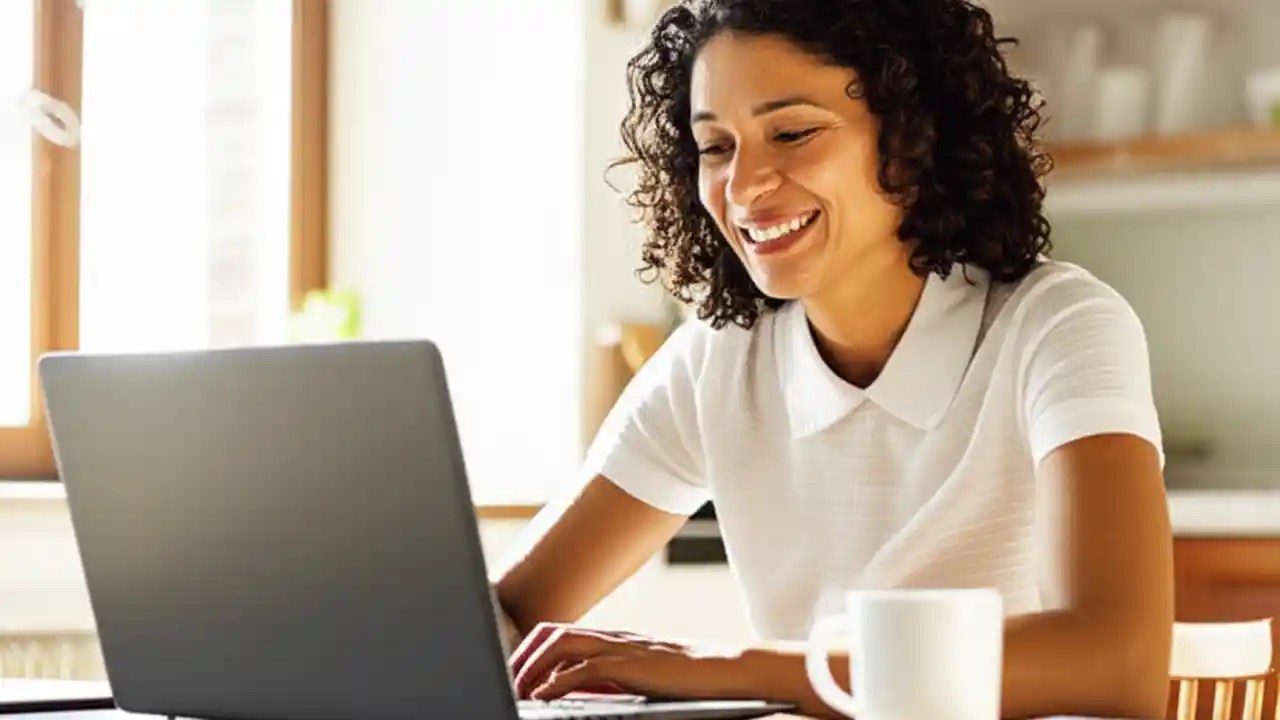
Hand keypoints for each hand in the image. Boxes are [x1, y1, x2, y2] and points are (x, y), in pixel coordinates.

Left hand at [509, 622, 741, 701]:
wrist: (728, 671)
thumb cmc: (691, 681)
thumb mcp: (644, 676)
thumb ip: (613, 678)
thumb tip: (576, 691)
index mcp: (616, 640)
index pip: (562, 633)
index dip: (533, 649)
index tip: (516, 672)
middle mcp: (614, 639)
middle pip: (554, 633)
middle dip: (524, 656)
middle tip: (508, 681)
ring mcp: (622, 649)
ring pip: (562, 645)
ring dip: (533, 667)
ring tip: (519, 690)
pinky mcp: (631, 666)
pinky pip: (583, 669)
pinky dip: (556, 682)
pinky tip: (543, 697)